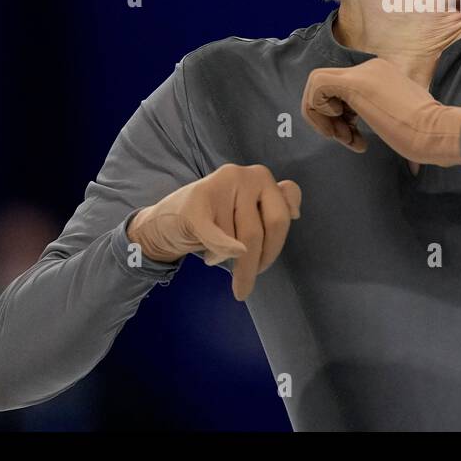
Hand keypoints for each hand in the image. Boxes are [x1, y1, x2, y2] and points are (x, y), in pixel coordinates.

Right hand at [128, 163, 302, 300]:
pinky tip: (214, 261)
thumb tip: (295, 213)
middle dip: (256, 264)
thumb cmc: (215, 218)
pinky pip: (217, 236)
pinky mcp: (196, 202)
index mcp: (261, 176)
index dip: (275, 246)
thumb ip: (277, 204)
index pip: (282, 217)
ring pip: (237, 239)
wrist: (165, 221)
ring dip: (226, 259)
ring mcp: (219, 184)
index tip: (264, 262)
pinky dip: (221, 251)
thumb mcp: (249, 209)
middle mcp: (243, 174)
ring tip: (213, 253)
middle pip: (261, 231)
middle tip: (244, 286)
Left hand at [301, 58, 460, 167]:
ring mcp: (362, 72)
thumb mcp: (397, 117)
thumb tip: (356, 134)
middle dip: (327, 116)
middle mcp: (370, 67)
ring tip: (345, 138)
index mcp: (381, 74)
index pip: (344, 89)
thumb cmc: (424, 134)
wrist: (437, 131)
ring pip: (317, 84)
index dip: (340, 116)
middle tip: (344, 138)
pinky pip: (316, 85)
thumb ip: (378, 113)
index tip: (352, 136)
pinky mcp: (354, 83)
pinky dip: (317, 109)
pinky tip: (339, 126)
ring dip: (322, 117)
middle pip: (327, 86)